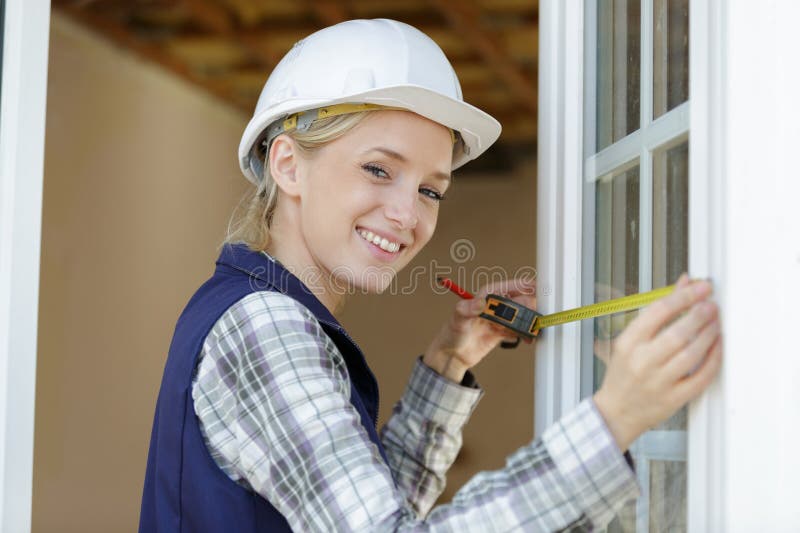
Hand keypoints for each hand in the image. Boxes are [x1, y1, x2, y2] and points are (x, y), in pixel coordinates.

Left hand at [423, 278, 536, 382]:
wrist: (451, 355)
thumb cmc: (451, 333)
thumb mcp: (458, 320)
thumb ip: (468, 310)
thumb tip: (479, 303)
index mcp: (489, 294)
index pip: (514, 286)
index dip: (530, 287)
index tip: (543, 290)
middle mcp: (497, 304)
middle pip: (523, 302)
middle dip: (532, 309)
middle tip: (538, 320)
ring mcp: (501, 318)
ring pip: (524, 317)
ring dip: (531, 323)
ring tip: (535, 331)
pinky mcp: (503, 332)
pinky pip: (520, 330)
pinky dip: (527, 334)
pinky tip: (529, 340)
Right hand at [593, 274, 722, 450]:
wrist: (617, 411)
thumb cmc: (623, 373)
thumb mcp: (631, 339)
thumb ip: (659, 311)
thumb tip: (684, 283)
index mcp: (628, 343)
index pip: (658, 312)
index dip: (684, 296)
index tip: (701, 287)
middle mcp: (642, 361)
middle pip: (677, 333)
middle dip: (700, 315)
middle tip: (712, 305)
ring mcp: (658, 382)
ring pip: (691, 354)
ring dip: (709, 335)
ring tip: (716, 323)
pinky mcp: (674, 398)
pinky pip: (700, 377)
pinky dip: (713, 359)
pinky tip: (717, 346)